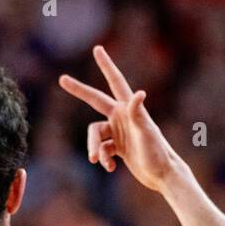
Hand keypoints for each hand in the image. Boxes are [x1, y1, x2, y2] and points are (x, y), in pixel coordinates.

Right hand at [59, 46, 184, 192]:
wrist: (162, 176)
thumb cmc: (157, 153)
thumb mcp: (146, 133)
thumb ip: (139, 114)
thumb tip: (139, 93)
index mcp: (127, 108)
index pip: (115, 82)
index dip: (106, 65)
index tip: (97, 49)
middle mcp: (122, 117)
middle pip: (95, 100)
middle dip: (79, 90)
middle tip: (62, 79)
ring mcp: (119, 132)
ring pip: (95, 135)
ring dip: (94, 148)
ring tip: (97, 160)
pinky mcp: (118, 148)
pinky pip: (102, 150)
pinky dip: (103, 159)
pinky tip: (110, 168)